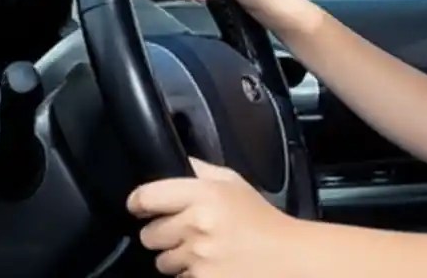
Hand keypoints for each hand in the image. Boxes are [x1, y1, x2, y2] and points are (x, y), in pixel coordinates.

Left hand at [127, 158, 300, 276]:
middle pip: (149, 234)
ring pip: (161, 261)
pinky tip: (210, 264)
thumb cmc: (262, 220)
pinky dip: (190, 274)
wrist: (287, 257)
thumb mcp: (234, 183)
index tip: (141, 206)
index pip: (147, 196)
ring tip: (201, 250)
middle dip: (162, 234)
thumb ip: (200, 169)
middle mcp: (198, 224)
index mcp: (205, 193)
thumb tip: (172, 160)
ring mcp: (198, 256)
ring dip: (175, 257)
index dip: (139, 202)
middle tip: (185, 231)